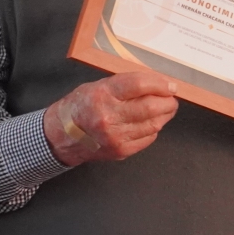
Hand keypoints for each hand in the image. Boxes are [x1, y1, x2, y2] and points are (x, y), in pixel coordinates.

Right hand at [45, 72, 178, 165]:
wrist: (62, 135)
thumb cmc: (81, 106)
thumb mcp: (98, 86)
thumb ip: (126, 85)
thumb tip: (157, 84)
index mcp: (103, 95)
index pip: (139, 85)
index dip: (160, 84)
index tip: (170, 85)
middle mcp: (109, 116)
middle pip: (151, 107)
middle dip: (168, 102)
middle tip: (171, 98)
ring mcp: (115, 136)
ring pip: (153, 124)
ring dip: (164, 115)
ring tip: (165, 109)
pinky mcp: (121, 150)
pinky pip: (148, 138)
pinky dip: (153, 129)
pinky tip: (150, 123)